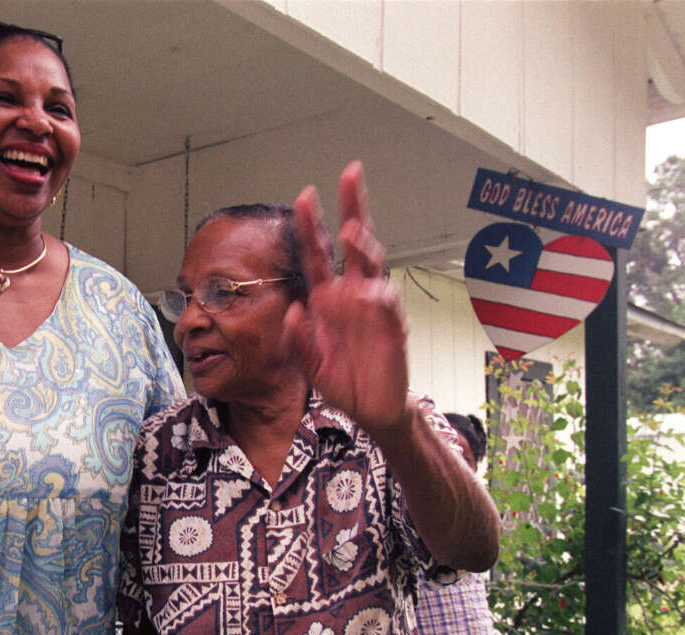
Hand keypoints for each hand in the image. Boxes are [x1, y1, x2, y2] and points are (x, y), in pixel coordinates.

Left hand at [282, 162, 412, 437]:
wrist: (370, 409)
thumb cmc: (342, 380)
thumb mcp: (308, 362)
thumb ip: (297, 339)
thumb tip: (291, 311)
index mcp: (327, 298)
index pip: (318, 254)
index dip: (313, 226)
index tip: (306, 195)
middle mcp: (352, 294)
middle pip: (354, 243)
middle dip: (353, 208)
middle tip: (350, 175)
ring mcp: (374, 308)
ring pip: (373, 266)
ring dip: (364, 249)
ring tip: (354, 233)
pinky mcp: (393, 328)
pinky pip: (389, 308)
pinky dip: (382, 298)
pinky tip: (372, 292)